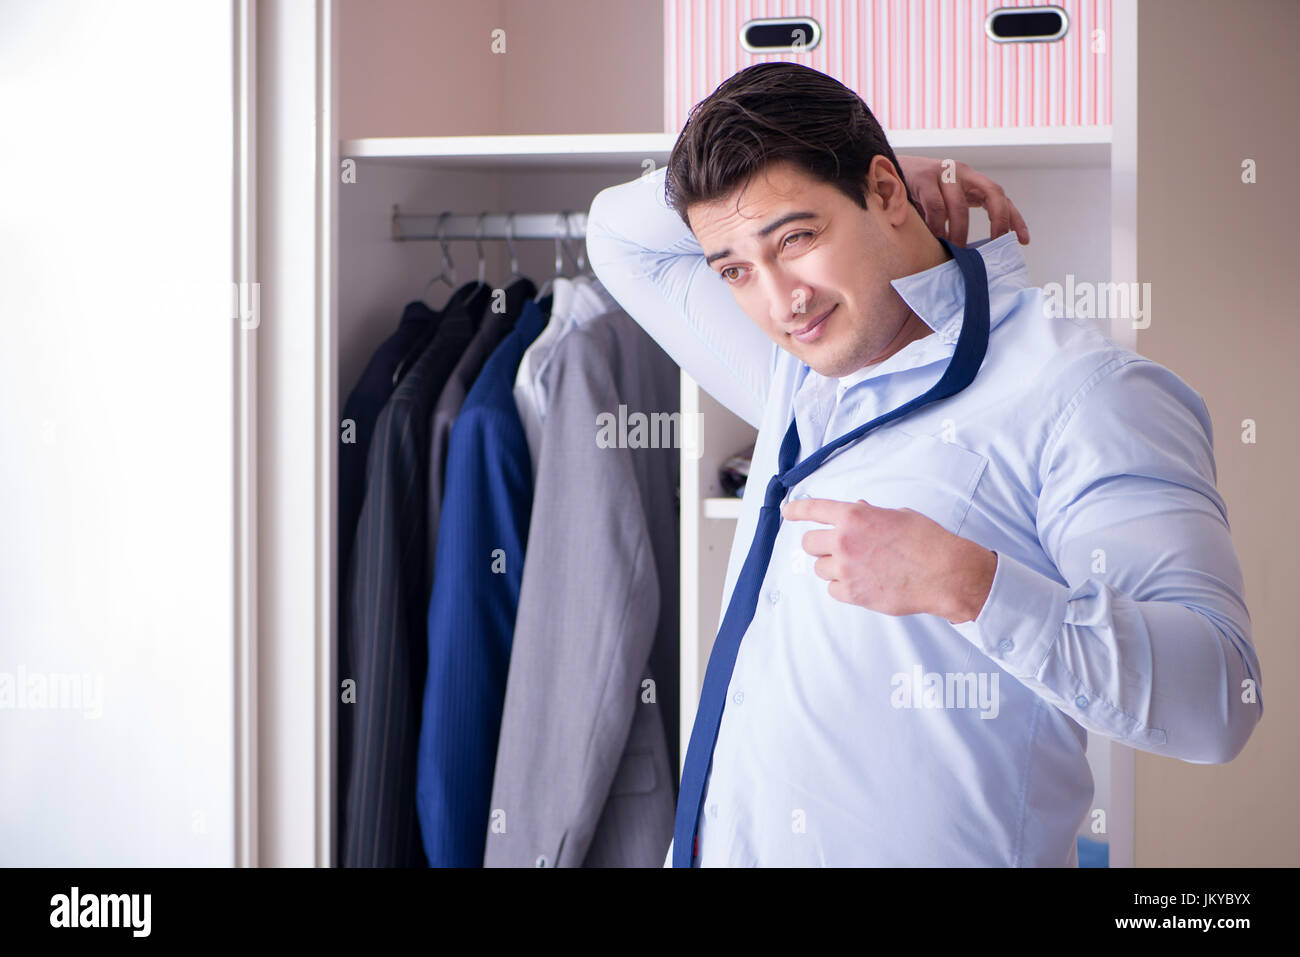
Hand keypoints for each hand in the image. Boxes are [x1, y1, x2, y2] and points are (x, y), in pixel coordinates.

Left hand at [781, 497, 997, 622]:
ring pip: (820, 569)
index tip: (787, 512)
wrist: (945, 574)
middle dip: (819, 545)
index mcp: (854, 516)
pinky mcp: (852, 593)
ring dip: (832, 567)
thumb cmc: (927, 541)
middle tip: (836, 548)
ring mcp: (846, 569)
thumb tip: (857, 508)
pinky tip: (863, 582)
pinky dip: (843, 587)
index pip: (813, 509)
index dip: (796, 510)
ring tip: (858, 567)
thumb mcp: (898, 515)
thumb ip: (870, 513)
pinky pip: (832, 590)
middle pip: (809, 543)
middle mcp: (844, 541)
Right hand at [896, 154, 1030, 247]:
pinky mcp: (923, 177)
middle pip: (993, 193)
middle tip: (992, 245)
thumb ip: (957, 216)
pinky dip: (936, 225)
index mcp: (971, 179)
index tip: (1023, 241)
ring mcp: (944, 172)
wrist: (881, 171)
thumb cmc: (915, 194)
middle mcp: (962, 172)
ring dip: (959, 232)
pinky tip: (934, 237)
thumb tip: (971, 250)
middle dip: (998, 221)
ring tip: (955, 249)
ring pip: (960, 206)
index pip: (1000, 196)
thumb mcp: (942, 203)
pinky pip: (935, 206)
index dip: (1014, 218)